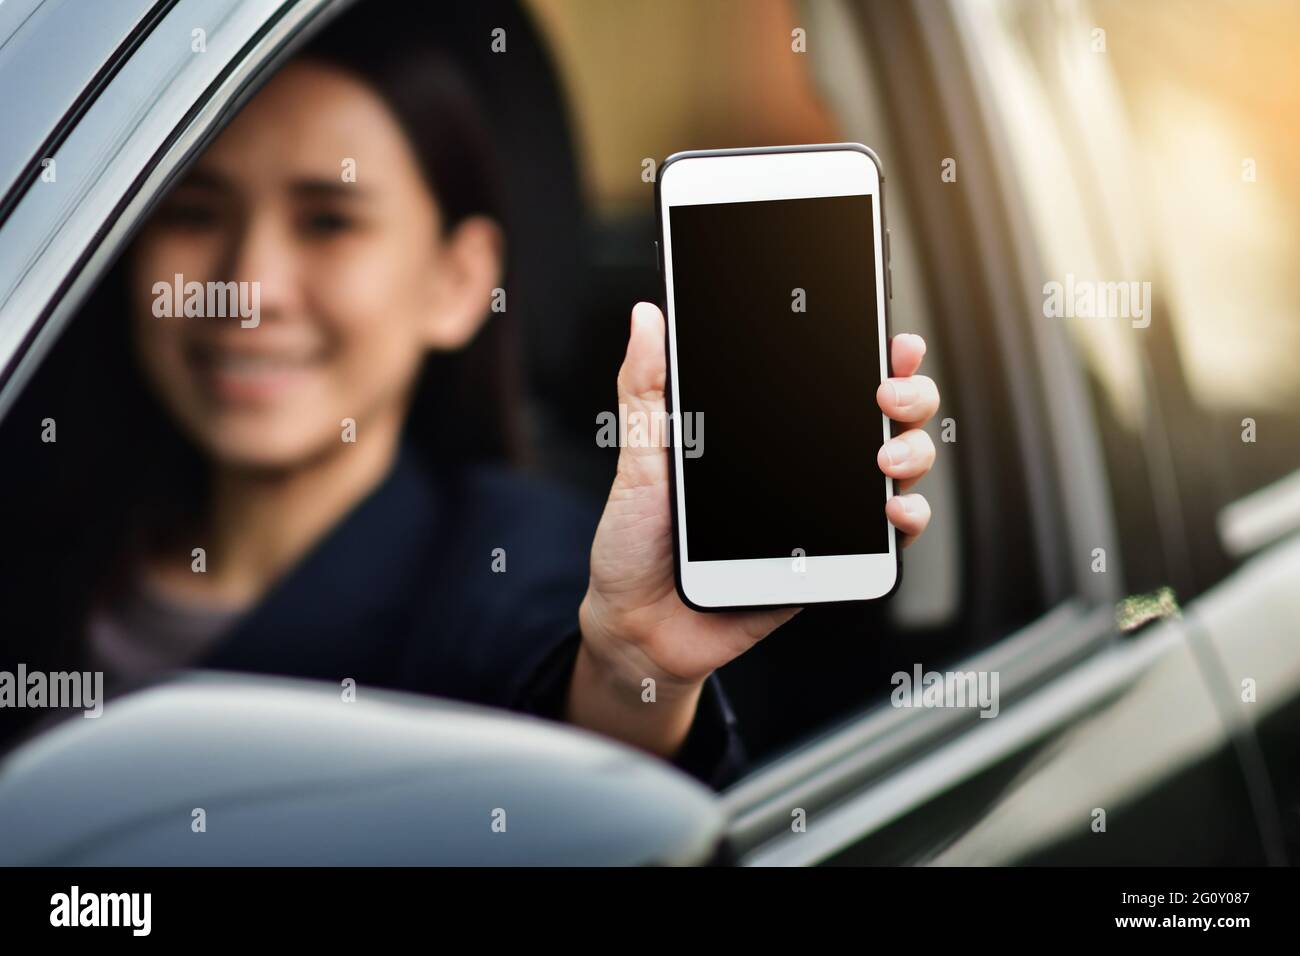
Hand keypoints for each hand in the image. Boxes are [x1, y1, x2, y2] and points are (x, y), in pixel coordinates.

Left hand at [570, 302, 938, 755]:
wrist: (637, 625)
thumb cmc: (635, 542)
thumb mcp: (637, 458)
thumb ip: (647, 389)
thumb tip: (647, 318)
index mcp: (761, 431)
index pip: (827, 379)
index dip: (871, 354)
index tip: (887, 338)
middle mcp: (799, 464)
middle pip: (880, 416)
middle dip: (908, 393)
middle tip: (887, 395)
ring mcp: (819, 509)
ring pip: (896, 468)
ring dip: (912, 451)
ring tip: (885, 457)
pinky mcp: (827, 560)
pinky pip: (884, 538)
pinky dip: (906, 520)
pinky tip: (894, 510)